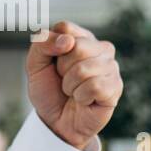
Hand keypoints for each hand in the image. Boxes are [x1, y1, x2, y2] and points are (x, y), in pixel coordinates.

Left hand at [26, 21, 122, 149]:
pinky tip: (84, 100)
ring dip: (70, 86)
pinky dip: (82, 97)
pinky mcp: (116, 87)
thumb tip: (67, 41)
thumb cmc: (49, 91)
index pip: (65, 28)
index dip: (53, 48)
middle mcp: (100, 48)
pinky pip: (95, 86)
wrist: (55, 122)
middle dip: (62, 69)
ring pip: (85, 68)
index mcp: (81, 37)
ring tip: (73, 91)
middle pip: (77, 46)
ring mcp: (111, 67)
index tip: (53, 63)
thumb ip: (42, 44)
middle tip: (64, 80)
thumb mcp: (35, 65)